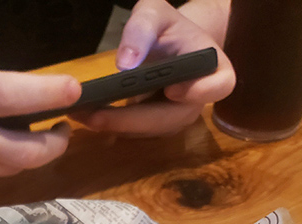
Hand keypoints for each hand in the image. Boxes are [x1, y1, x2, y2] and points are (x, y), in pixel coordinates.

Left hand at [75, 0, 234, 136]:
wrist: (168, 44)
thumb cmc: (166, 26)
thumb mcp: (154, 13)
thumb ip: (141, 29)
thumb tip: (125, 64)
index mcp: (213, 67)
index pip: (220, 85)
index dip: (200, 91)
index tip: (173, 90)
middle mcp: (198, 99)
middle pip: (171, 119)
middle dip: (132, 119)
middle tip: (96, 115)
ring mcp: (178, 117)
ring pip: (150, 130)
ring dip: (115, 126)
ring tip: (81, 115)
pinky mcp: (157, 127)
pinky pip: (137, 132)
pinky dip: (112, 125)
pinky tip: (86, 116)